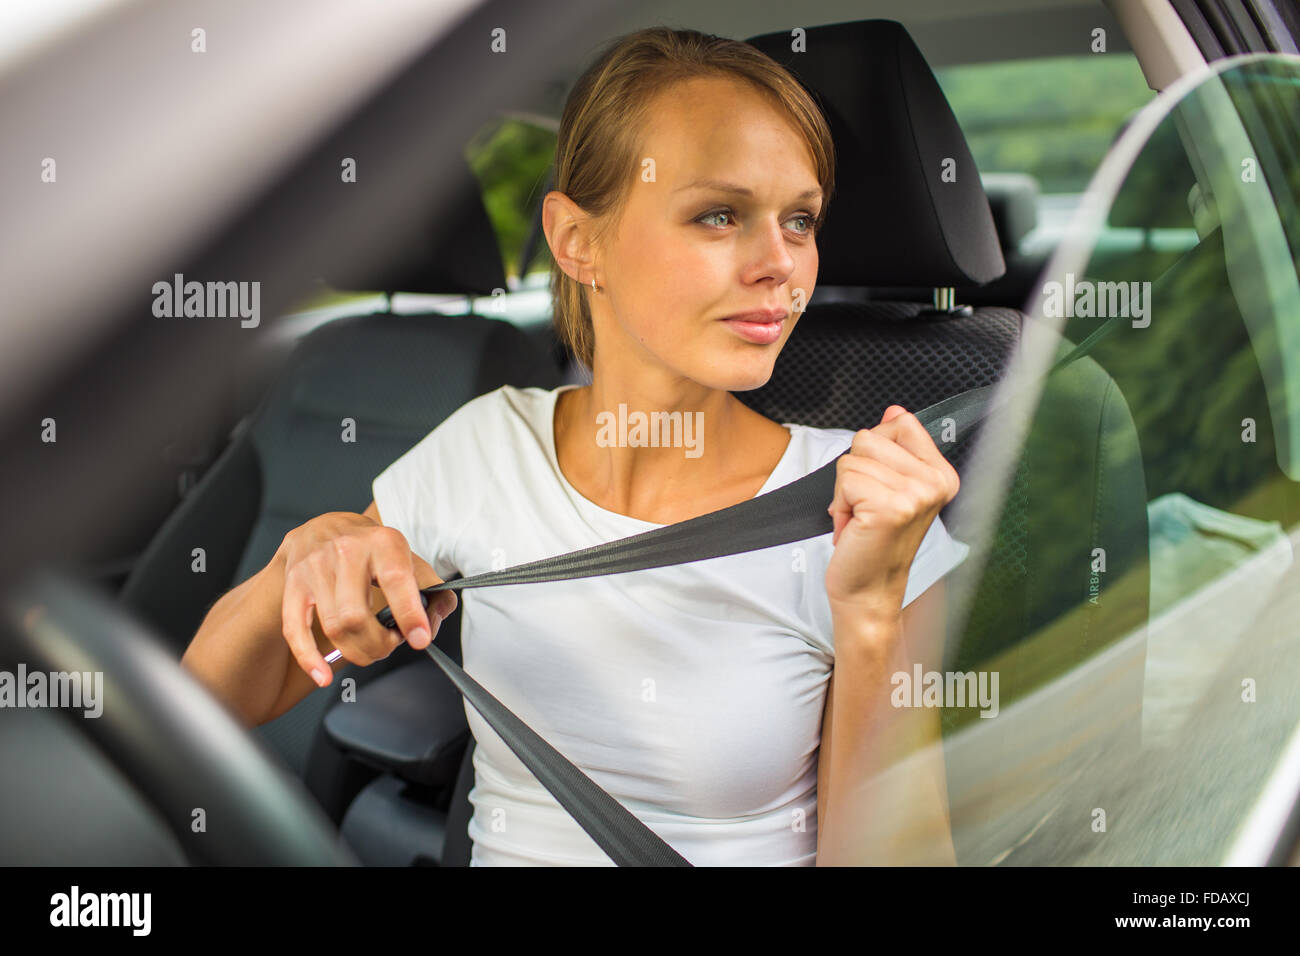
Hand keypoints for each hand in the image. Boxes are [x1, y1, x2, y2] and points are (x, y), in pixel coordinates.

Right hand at [276, 513, 456, 685]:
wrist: (325, 526)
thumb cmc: (373, 549)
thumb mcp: (409, 558)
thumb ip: (433, 591)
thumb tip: (436, 620)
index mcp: (382, 542)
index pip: (395, 580)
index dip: (409, 614)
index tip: (420, 639)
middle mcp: (345, 551)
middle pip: (356, 616)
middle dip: (379, 643)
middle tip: (391, 643)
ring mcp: (315, 568)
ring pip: (333, 627)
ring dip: (357, 651)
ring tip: (371, 647)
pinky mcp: (294, 585)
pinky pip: (295, 630)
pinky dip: (309, 659)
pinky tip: (323, 676)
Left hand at [824, 406, 959, 620]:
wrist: (868, 591)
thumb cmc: (874, 542)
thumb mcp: (889, 488)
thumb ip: (894, 448)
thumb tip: (894, 410)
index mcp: (941, 474)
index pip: (901, 421)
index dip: (875, 449)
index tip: (879, 484)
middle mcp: (935, 483)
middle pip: (869, 437)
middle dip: (855, 471)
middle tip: (867, 507)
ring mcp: (916, 495)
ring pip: (852, 458)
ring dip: (845, 491)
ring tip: (862, 518)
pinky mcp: (890, 508)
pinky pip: (845, 478)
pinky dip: (840, 504)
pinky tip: (856, 527)